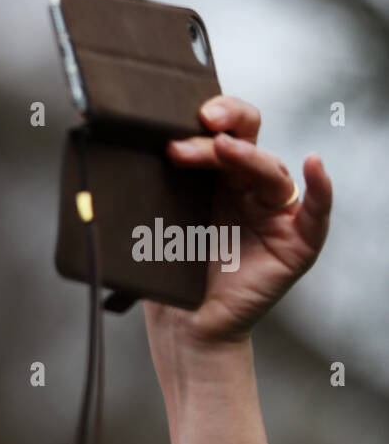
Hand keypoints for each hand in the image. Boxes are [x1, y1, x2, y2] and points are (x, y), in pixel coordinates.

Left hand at [147, 95, 332, 350]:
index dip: (212, 119)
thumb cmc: (169, 277)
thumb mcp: (154, 226)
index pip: (222, 135)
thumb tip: (124, 156)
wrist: (183, 327)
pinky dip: (320, 188)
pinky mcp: (295, 244)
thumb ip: (151, 191)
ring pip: (271, 171)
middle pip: (247, 144)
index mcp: (215, 182)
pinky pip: (316, 214)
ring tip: (222, 147)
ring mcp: (273, 215)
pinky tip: (314, 165)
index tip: (185, 116)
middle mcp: (247, 192)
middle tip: (200, 125)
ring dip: (246, 156)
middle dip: (225, 129)